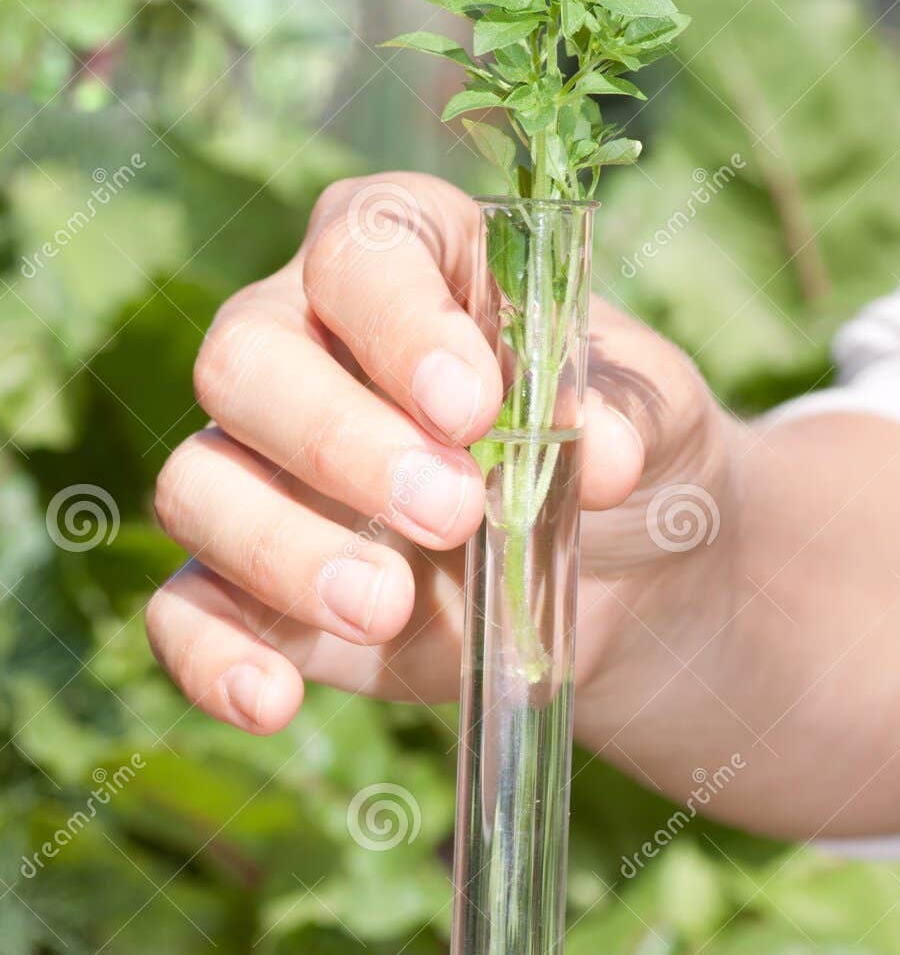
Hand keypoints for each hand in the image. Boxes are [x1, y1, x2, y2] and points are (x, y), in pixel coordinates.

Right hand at [147, 172, 727, 738]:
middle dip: (338, 442)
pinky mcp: (251, 586)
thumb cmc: (620, 453)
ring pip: (199, 483)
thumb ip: (630, 414)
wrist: (622, 575)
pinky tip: (273, 703)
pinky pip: (185, 610)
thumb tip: (600, 452)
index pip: (359, 252)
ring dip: (282, 551)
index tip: (473, 407)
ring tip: (388, 607)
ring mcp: (262, 470)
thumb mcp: (659, 417)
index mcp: (408, 261)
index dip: (401, 323)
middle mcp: (305, 345)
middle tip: (452, 513)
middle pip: (245, 361)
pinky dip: (212, 657)